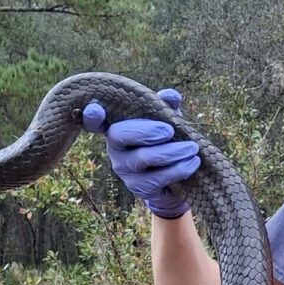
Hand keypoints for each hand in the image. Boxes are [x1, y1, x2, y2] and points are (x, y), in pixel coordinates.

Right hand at [82, 87, 199, 217]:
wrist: (174, 180)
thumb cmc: (165, 142)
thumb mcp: (167, 120)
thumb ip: (167, 106)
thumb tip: (170, 97)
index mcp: (117, 127)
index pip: (95, 121)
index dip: (91, 116)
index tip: (96, 110)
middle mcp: (114, 148)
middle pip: (120, 135)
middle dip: (146, 131)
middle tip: (170, 130)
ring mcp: (124, 170)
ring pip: (143, 158)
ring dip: (171, 152)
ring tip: (192, 148)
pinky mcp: (138, 188)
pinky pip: (157, 179)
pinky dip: (178, 169)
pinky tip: (192, 163)